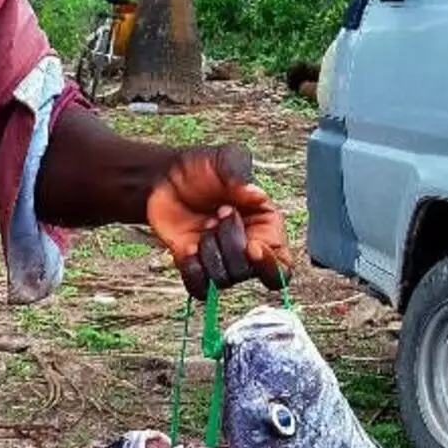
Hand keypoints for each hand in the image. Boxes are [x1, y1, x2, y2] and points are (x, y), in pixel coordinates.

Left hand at [147, 144, 290, 300]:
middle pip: (247, 271)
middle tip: (220, 211)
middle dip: (230, 241)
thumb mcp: (224, 159)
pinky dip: (192, 270)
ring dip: (210, 251)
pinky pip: (199, 289)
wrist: (164, 177)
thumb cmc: (202, 168)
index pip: (282, 268)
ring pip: (222, 280)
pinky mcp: (195, 268)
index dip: (270, 265)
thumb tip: (254, 194)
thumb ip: (239, 172)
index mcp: (267, 228)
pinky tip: (188, 246)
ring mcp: (221, 261)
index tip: (252, 246)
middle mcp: (247, 250)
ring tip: (205, 223)